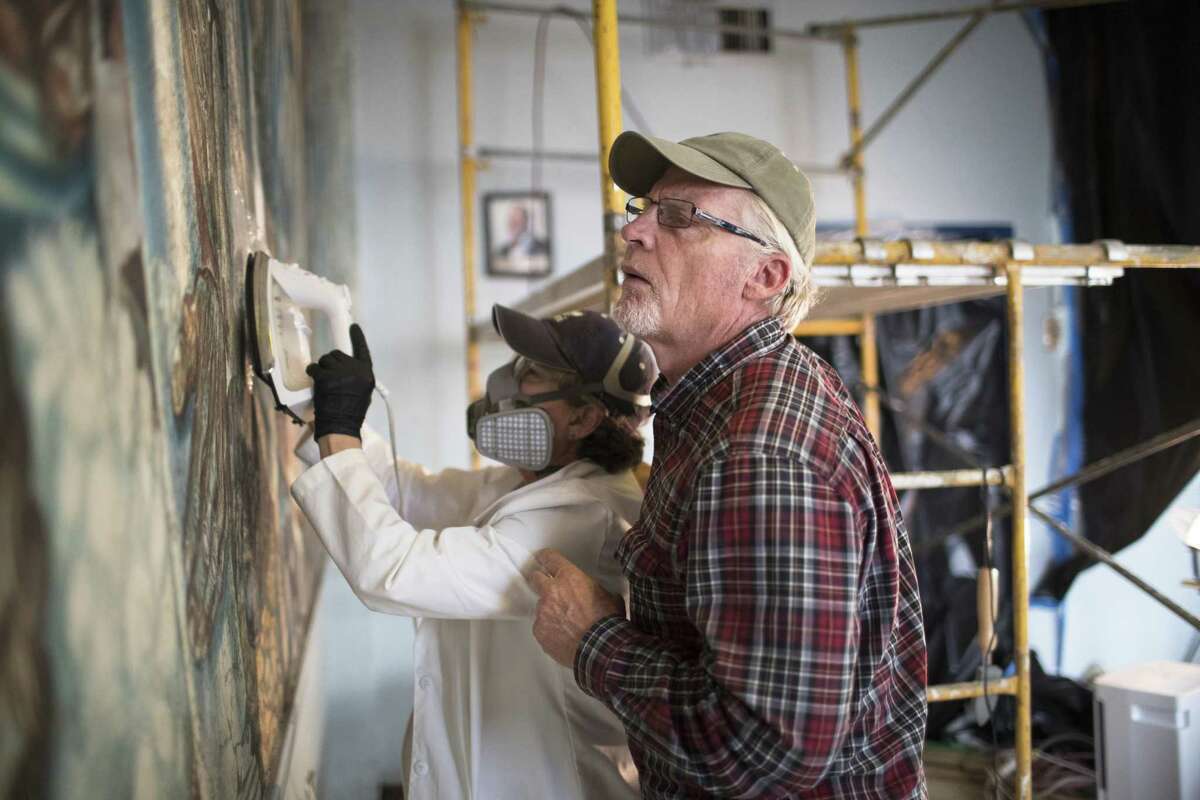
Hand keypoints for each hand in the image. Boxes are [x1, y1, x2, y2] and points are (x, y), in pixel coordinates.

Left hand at [306, 323, 374, 439]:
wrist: (341, 424)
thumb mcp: (363, 391)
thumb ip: (357, 376)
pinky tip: (315, 379)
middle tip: (330, 376)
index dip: (357, 338)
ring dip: (322, 368)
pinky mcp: (325, 376)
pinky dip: (312, 372)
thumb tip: (345, 367)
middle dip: (331, 363)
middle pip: (338, 354)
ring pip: (325, 360)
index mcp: (367, 373)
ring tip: (324, 381)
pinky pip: (314, 367)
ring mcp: (340, 372)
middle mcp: (355, 369)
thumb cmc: (352, 412)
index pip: (363, 350)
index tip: (353, 326)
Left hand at [529, 549, 623, 666]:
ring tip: (565, 623)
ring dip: (549, 611)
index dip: (545, 558)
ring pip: (541, 607)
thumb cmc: (607, 621)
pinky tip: (563, 636)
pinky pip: (541, 627)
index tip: (542, 559)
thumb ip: (595, 589)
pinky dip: (549, 630)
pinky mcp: (539, 630)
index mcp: (569, 577)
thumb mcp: (608, 595)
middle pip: (535, 578)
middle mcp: (551, 591)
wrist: (600, 647)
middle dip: (540, 582)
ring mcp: (543, 611)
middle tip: (548, 589)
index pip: (549, 558)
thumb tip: (599, 592)